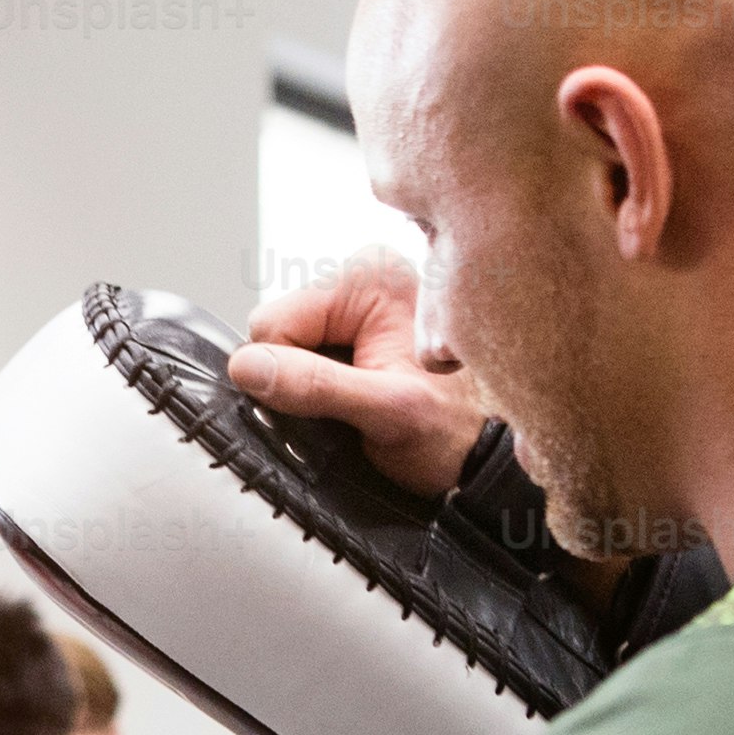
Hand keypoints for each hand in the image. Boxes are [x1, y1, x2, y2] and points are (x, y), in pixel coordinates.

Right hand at [232, 249, 486, 501]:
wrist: (483, 458)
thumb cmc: (456, 431)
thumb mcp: (386, 412)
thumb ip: (316, 385)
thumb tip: (250, 366)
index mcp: (371, 276)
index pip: (273, 320)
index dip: (284, 372)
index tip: (327, 404)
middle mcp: (363, 278)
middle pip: (279, 333)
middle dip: (302, 378)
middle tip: (351, 408)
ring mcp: (359, 304)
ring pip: (288, 349)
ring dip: (313, 386)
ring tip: (360, 407)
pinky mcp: (356, 329)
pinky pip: (307, 357)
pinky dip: (323, 387)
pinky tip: (359, 400)